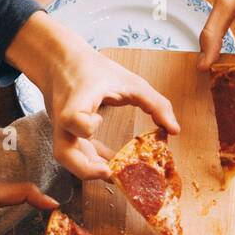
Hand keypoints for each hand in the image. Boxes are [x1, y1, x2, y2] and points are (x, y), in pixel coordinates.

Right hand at [6, 13, 179, 179]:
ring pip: (66, 158)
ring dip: (90, 169)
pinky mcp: (64, 132)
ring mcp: (59, 128)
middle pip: (63, 153)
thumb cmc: (93, 68)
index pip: (73, 120)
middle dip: (87, 170)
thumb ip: (154, 103)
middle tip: (111, 174)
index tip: (100, 119)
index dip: (86, 126)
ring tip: (115, 173)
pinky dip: (92, 160)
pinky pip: (76, 153)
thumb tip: (174, 130)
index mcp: (75, 100)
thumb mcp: (129, 81)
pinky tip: (111, 164)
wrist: (60, 60)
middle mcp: (61, 118)